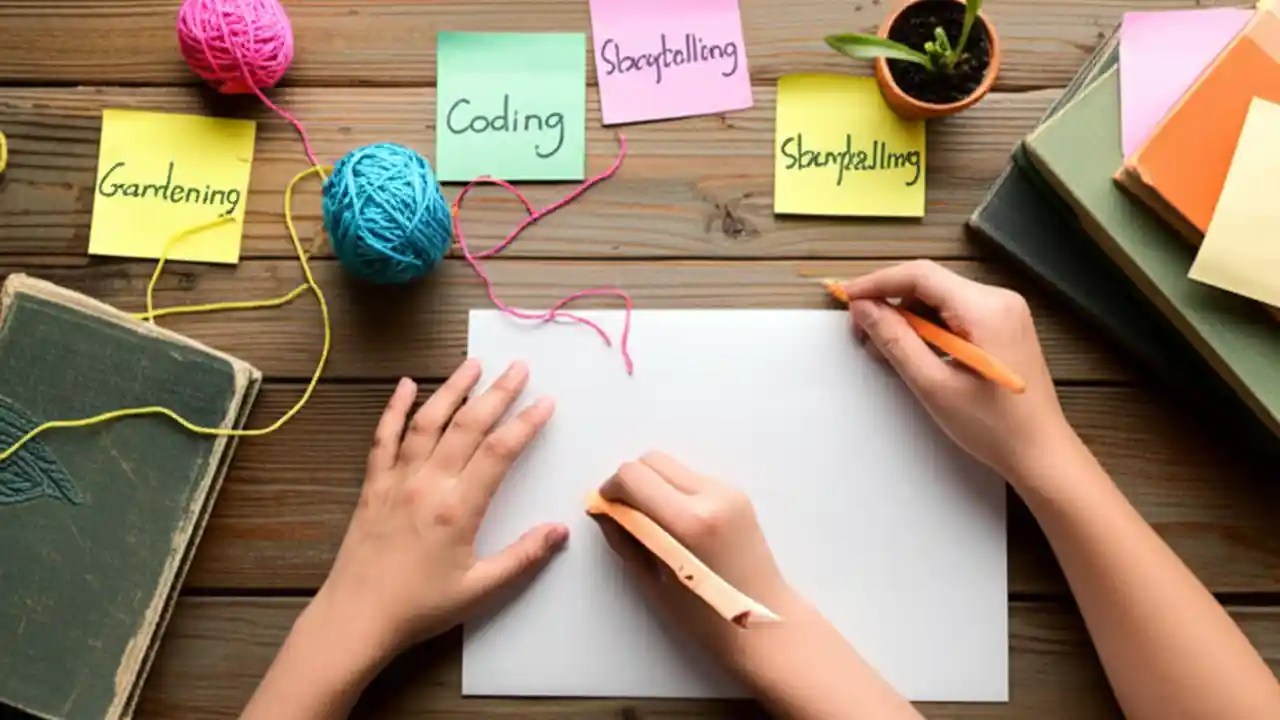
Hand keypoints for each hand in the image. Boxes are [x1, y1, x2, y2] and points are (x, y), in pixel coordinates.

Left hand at [303, 360, 567, 670]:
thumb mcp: (480, 589)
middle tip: (519, 368)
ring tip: (473, 364)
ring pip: (427, 421)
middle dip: (497, 393)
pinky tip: (406, 385)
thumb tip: (560, 530)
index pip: (499, 452)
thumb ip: (523, 557)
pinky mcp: (373, 485)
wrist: (356, 617)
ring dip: (452, 389)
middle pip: (467, 425)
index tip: (545, 402)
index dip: (525, 423)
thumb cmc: (419, 607)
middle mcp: (427, 485)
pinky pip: (384, 437)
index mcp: (458, 509)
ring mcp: (397, 480)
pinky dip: (394, 408)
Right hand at [594, 453, 920, 719]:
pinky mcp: (737, 495)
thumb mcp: (654, 582)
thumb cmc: (709, 617)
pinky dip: (675, 491)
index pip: (634, 476)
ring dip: (654, 485)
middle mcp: (712, 496)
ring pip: (673, 466)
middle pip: (652, 460)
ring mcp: (728, 492)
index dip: (611, 488)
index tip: (606, 507)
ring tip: (653, 523)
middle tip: (625, 513)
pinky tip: (676, 525)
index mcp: (689, 521)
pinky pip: (692, 478)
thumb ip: (625, 538)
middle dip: (631, 481)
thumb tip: (603, 510)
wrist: (766, 622)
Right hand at [840, 260, 1076, 483]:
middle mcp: (1000, 300)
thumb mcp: (934, 385)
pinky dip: (930, 328)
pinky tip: (914, 353)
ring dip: (909, 318)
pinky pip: (956, 313)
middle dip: (891, 303)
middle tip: (861, 331)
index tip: (847, 297)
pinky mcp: (1003, 326)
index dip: (878, 282)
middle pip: (930, 284)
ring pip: (940, 299)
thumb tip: (865, 309)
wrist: (1041, 452)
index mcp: (987, 309)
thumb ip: (896, 341)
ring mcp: (1005, 312)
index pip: (921, 275)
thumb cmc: (995, 427)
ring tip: (886, 349)